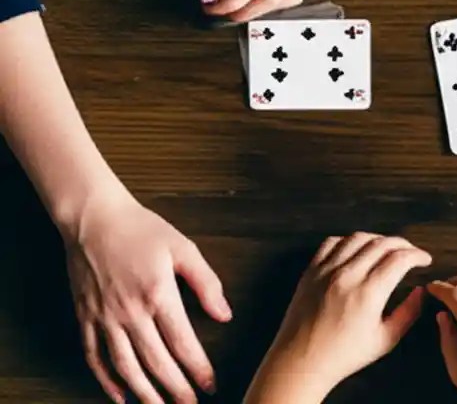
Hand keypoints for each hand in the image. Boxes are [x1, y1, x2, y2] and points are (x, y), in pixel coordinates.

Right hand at [68, 194, 229, 403]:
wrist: (94, 218)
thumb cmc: (142, 230)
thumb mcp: (184, 249)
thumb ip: (207, 283)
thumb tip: (224, 315)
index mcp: (159, 295)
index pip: (183, 343)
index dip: (199, 369)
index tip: (211, 385)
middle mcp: (130, 312)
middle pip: (156, 362)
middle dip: (176, 389)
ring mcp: (104, 318)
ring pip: (125, 366)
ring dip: (144, 393)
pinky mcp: (85, 318)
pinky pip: (94, 357)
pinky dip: (106, 380)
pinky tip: (120, 396)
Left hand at [250, 233, 432, 398]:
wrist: (301, 361)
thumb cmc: (344, 356)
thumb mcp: (385, 340)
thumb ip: (408, 313)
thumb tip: (420, 291)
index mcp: (369, 293)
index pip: (400, 259)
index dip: (417, 255)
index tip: (425, 260)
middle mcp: (348, 276)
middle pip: (382, 243)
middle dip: (403, 244)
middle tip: (411, 252)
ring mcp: (326, 271)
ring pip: (358, 238)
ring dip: (378, 239)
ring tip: (387, 248)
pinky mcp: (311, 271)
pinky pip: (331, 243)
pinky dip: (348, 240)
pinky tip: (356, 249)